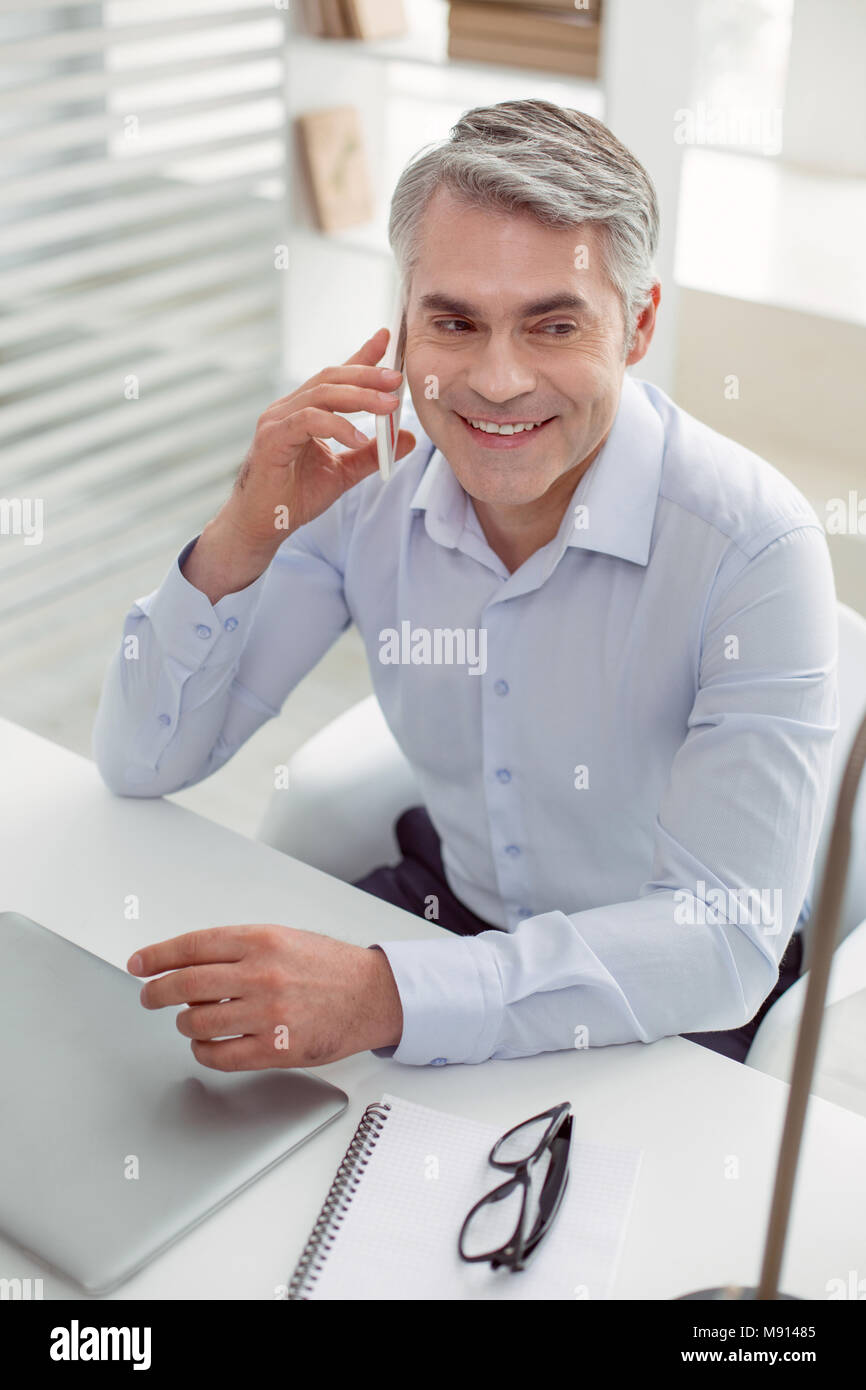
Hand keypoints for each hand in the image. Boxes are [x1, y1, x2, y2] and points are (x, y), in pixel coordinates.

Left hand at [127, 924, 402, 1069]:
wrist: (372, 995)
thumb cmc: (328, 966)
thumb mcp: (282, 938)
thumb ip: (237, 948)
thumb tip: (186, 963)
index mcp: (260, 940)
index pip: (192, 947)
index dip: (157, 957)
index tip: (139, 965)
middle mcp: (261, 974)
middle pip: (185, 985)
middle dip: (156, 993)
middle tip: (148, 997)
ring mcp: (268, 1014)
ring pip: (197, 1023)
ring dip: (184, 1023)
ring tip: (189, 1021)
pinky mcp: (276, 1049)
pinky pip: (219, 1056)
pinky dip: (203, 1051)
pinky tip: (206, 1044)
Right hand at [218, 326, 416, 553]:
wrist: (261, 526)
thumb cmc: (294, 497)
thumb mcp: (343, 472)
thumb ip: (371, 454)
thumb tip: (407, 437)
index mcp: (303, 411)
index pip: (335, 376)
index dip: (361, 356)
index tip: (386, 338)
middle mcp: (288, 408)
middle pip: (330, 378)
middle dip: (366, 375)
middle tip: (397, 379)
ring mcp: (277, 420)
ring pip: (321, 395)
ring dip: (359, 398)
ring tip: (389, 406)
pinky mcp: (272, 438)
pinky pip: (309, 422)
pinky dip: (337, 426)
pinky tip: (360, 438)